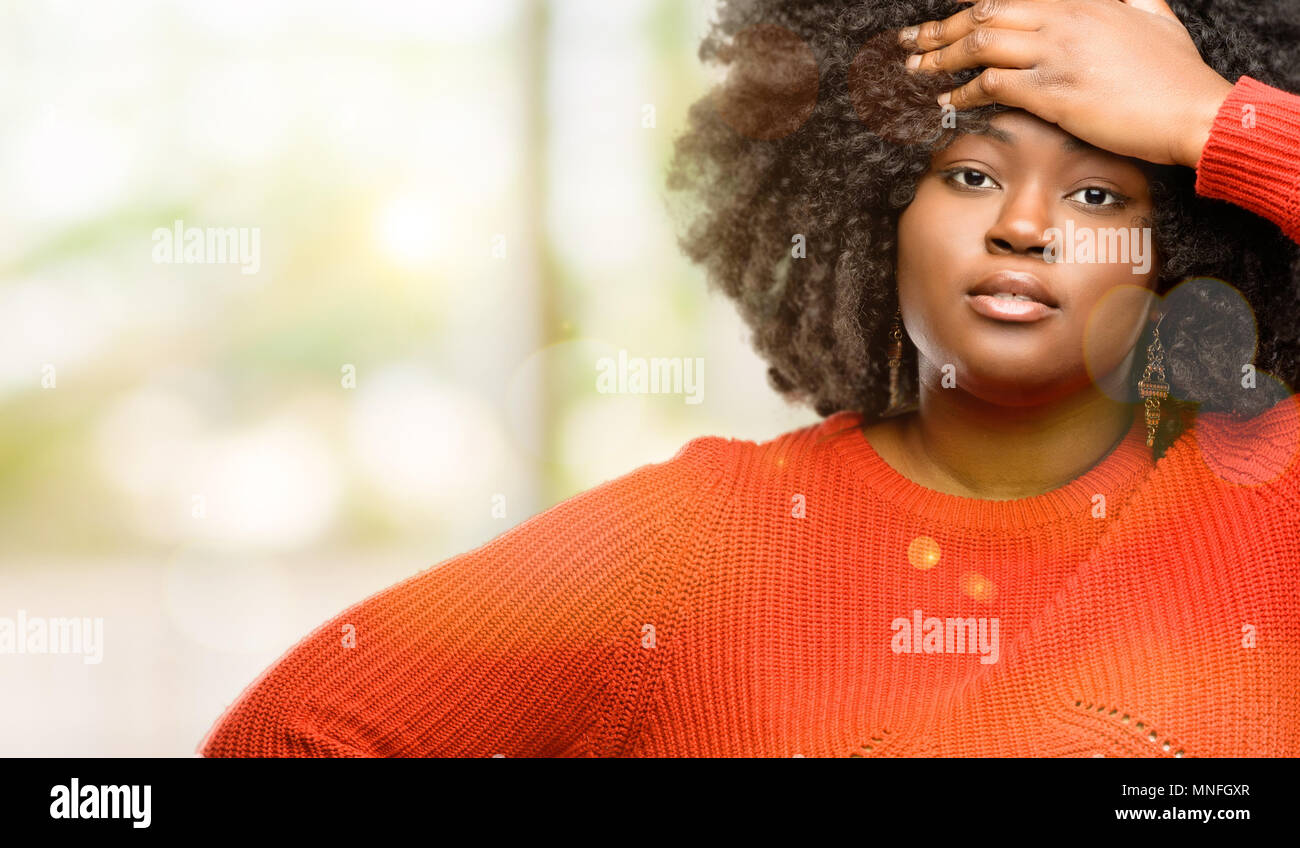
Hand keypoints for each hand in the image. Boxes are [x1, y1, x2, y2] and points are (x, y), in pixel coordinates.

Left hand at [898, 0, 1236, 167]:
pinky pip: (991, 85)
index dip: (971, 6)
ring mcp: (1057, 54)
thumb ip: (1132, 1)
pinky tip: (946, 103)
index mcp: (1083, 1)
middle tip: (910, 41)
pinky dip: (962, 93)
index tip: (944, 17)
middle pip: (985, 15)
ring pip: (980, 45)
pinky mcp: (1053, 92)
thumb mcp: (1155, 18)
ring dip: (940, 59)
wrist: (1192, 110)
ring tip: (915, 70)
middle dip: (940, 29)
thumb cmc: (1176, 74)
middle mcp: (1064, 20)